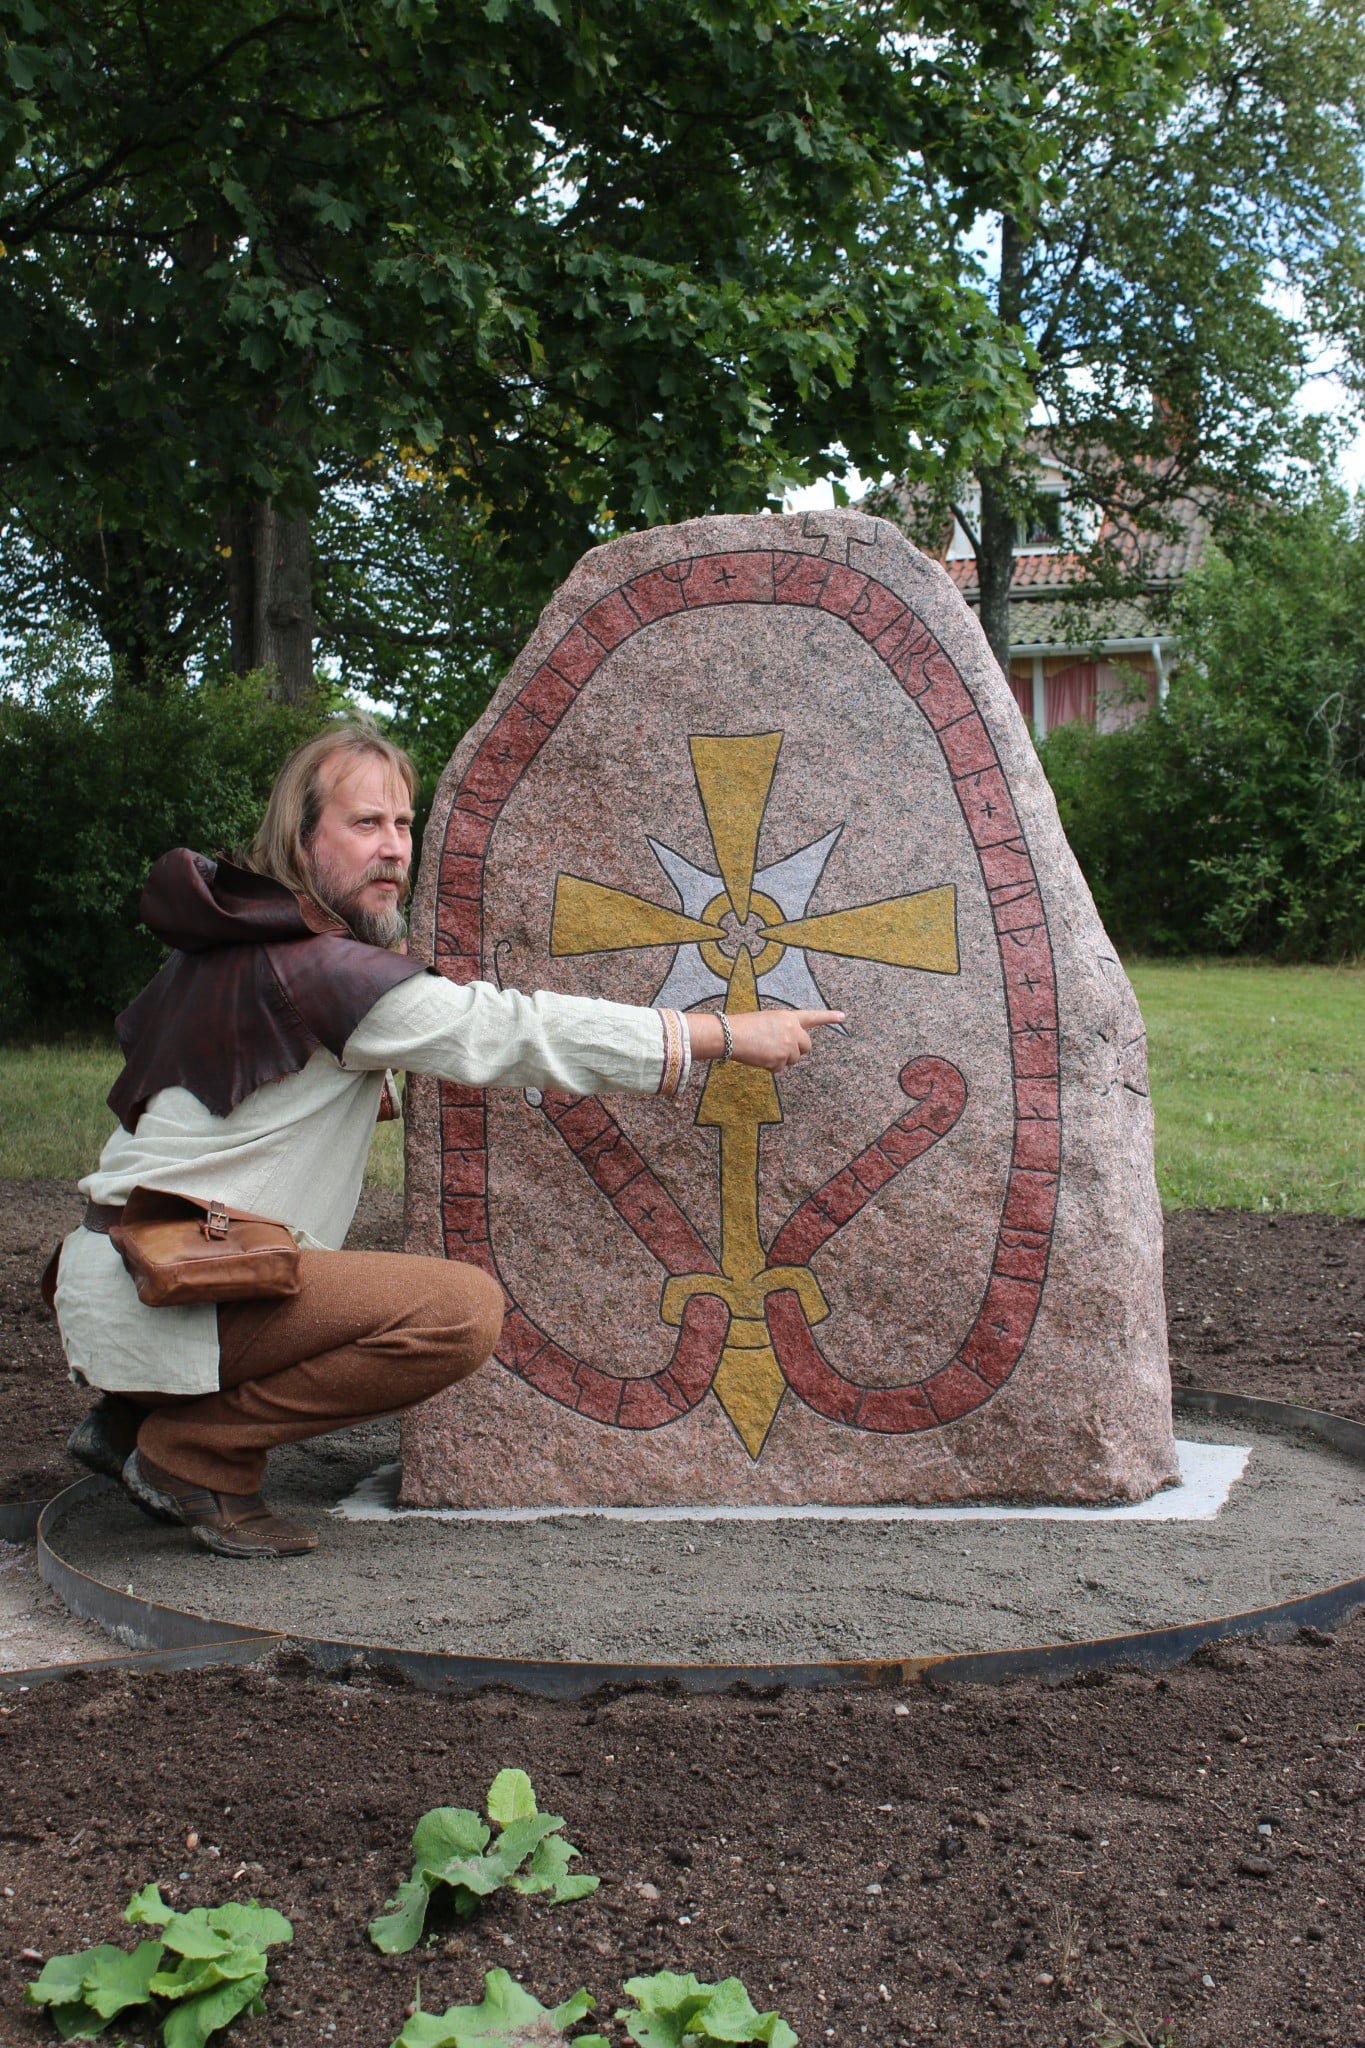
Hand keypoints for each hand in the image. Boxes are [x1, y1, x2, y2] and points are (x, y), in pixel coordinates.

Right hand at [687, 1008, 844, 1071]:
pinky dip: (771, 1067)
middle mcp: (792, 1031)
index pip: (813, 1016)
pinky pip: (780, 1069)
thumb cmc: (743, 1026)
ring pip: (793, 1059)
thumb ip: (783, 1029)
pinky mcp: (780, 1060)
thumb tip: (789, 1045)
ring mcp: (787, 1046)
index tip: (843, 1016)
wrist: (730, 1035)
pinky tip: (759, 1057)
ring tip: (764, 1050)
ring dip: (782, 1059)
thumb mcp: (768, 1021)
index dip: (829, 1017)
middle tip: (780, 1048)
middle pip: (806, 1046)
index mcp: (788, 1017)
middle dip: (797, 1050)